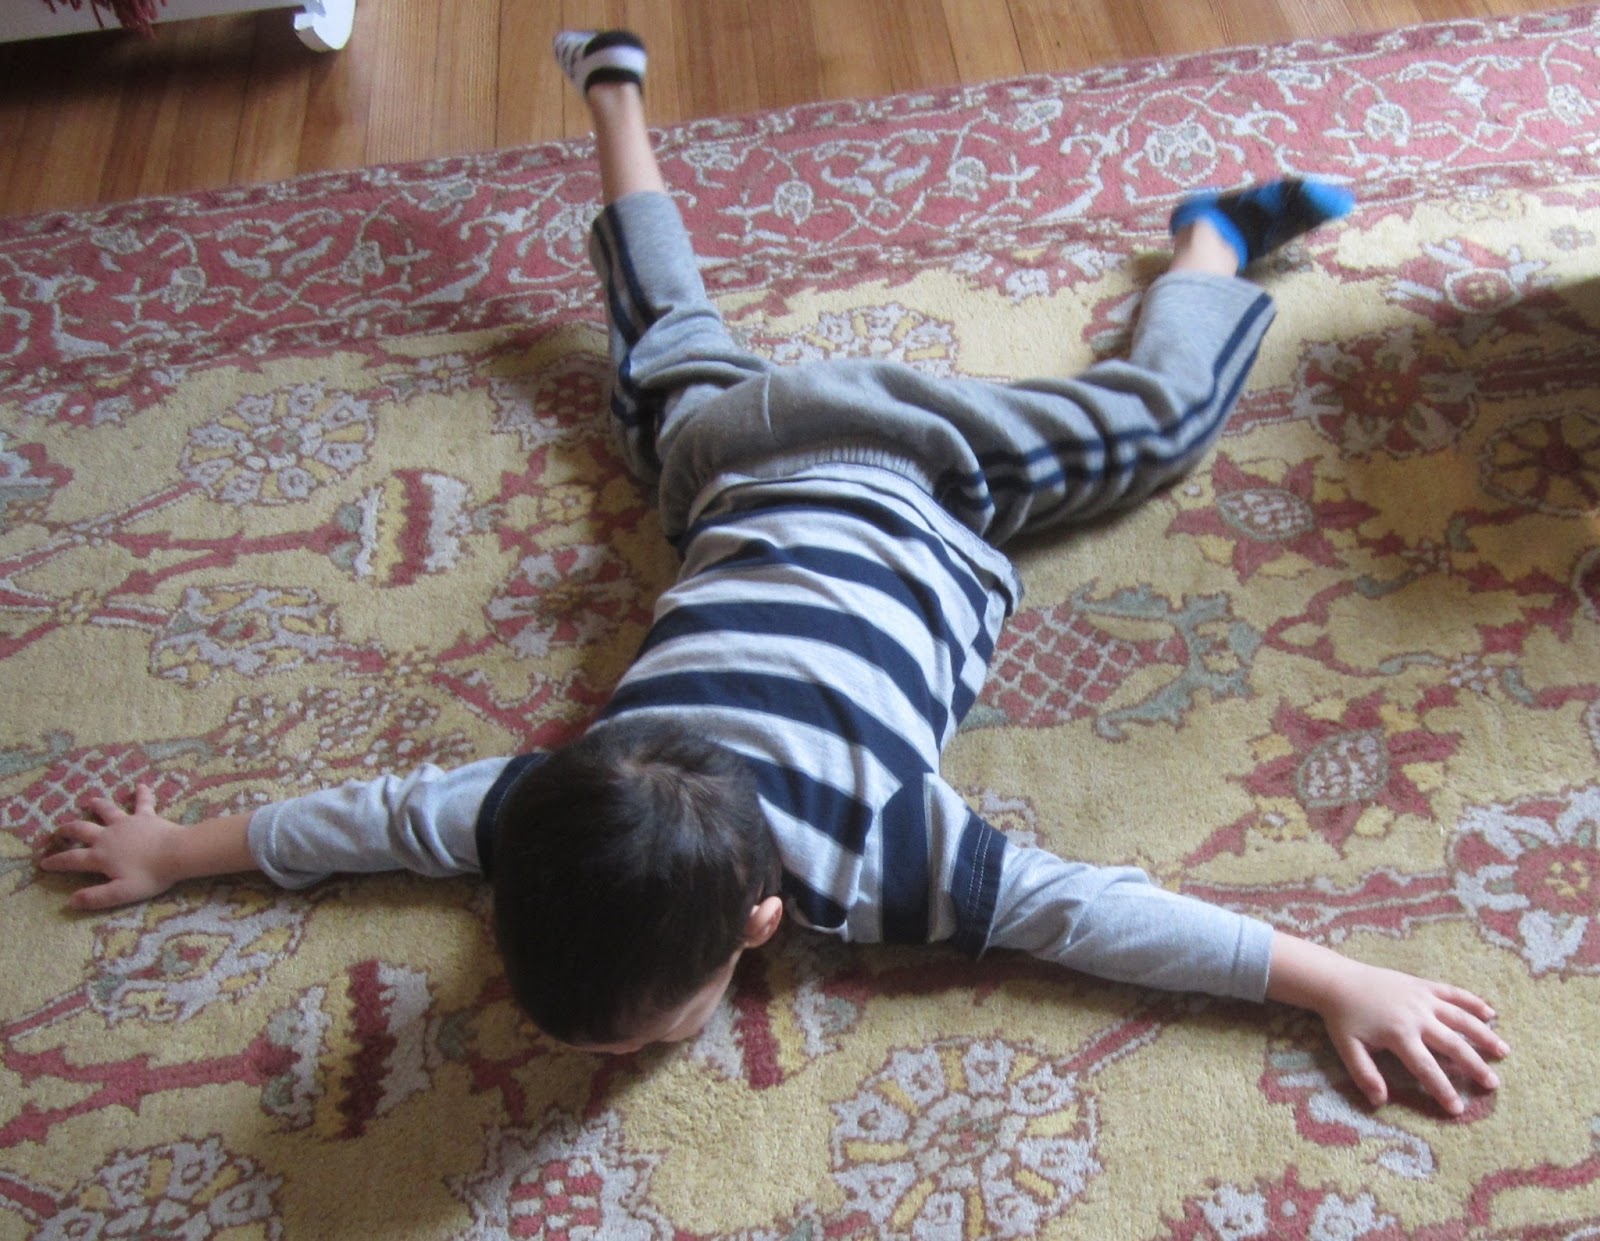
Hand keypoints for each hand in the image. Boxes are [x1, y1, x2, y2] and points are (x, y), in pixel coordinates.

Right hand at [38, 783, 190, 909]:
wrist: (176, 853)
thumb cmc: (150, 875)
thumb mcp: (120, 893)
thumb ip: (95, 897)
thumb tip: (70, 901)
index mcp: (100, 856)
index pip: (72, 859)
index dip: (56, 861)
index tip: (43, 862)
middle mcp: (108, 836)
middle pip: (82, 830)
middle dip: (68, 830)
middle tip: (58, 830)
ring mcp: (127, 823)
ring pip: (107, 811)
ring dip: (98, 805)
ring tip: (90, 801)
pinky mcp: (146, 816)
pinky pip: (143, 802)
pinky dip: (142, 794)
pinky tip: (142, 785)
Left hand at [1267, 932, 1508, 1115]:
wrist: (1338, 980)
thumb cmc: (1343, 1018)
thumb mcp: (1348, 1048)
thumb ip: (1364, 1074)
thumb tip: (1380, 1102)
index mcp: (1399, 1035)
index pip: (1426, 1068)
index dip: (1443, 1090)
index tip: (1458, 1109)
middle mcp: (1417, 1017)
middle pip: (1452, 1045)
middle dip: (1474, 1066)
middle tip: (1493, 1085)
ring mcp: (1422, 999)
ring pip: (1460, 1018)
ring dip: (1484, 1035)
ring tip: (1504, 1052)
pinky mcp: (1423, 985)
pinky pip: (1453, 993)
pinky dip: (1472, 1002)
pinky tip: (1490, 1013)